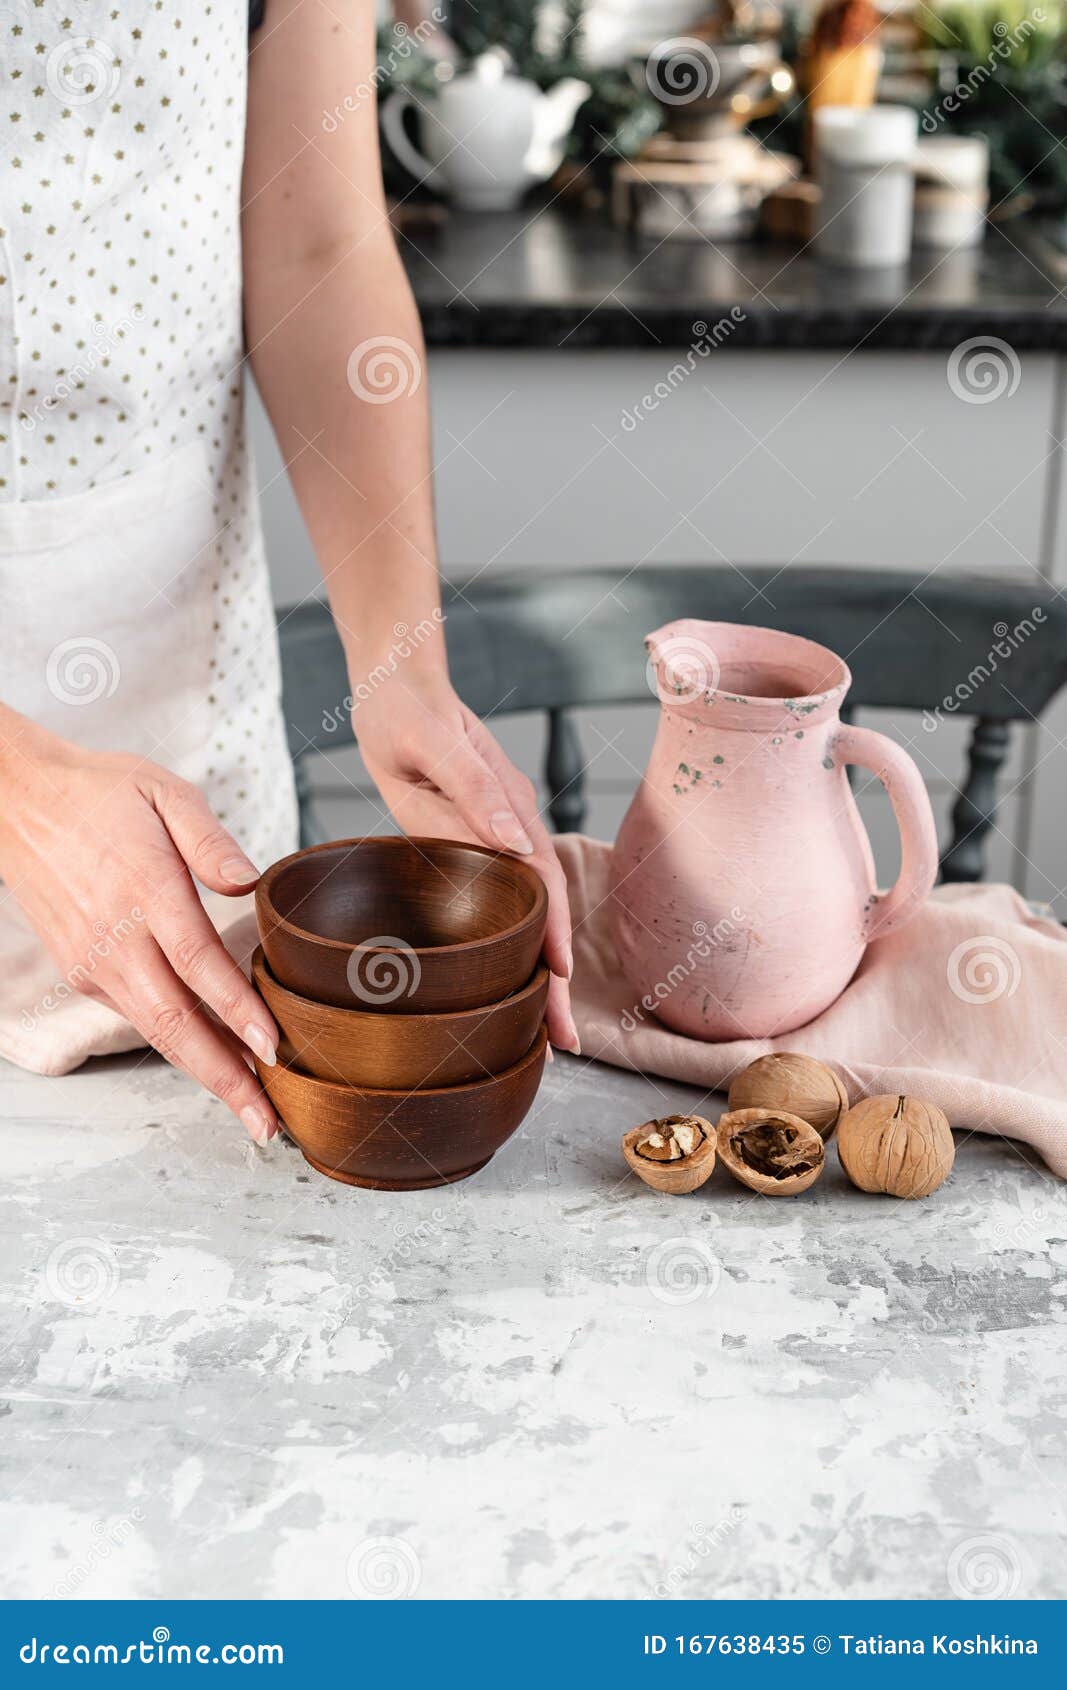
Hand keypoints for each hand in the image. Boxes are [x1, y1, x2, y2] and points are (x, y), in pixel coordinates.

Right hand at [0, 713, 281, 1142]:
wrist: (18, 802)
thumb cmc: (102, 794)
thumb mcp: (165, 792)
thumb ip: (210, 840)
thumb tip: (251, 881)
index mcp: (143, 889)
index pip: (198, 963)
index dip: (237, 1010)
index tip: (273, 1047)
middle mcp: (115, 937)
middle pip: (175, 1022)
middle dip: (225, 1077)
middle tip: (268, 1122)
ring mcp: (93, 961)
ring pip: (155, 1030)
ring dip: (204, 1072)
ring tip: (251, 1107)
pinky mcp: (81, 972)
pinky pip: (139, 1016)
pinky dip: (178, 1044)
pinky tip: (215, 1059)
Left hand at [354, 679, 579, 1053]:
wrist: (396, 679)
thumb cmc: (405, 710)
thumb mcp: (433, 743)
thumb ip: (477, 791)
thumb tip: (518, 843)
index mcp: (509, 813)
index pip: (545, 893)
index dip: (556, 945)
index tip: (562, 995)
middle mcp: (513, 829)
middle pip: (547, 913)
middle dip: (557, 979)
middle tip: (562, 1042)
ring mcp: (500, 834)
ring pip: (532, 910)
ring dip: (543, 966)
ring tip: (546, 1023)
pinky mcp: (481, 836)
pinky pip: (507, 896)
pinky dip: (520, 938)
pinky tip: (513, 970)